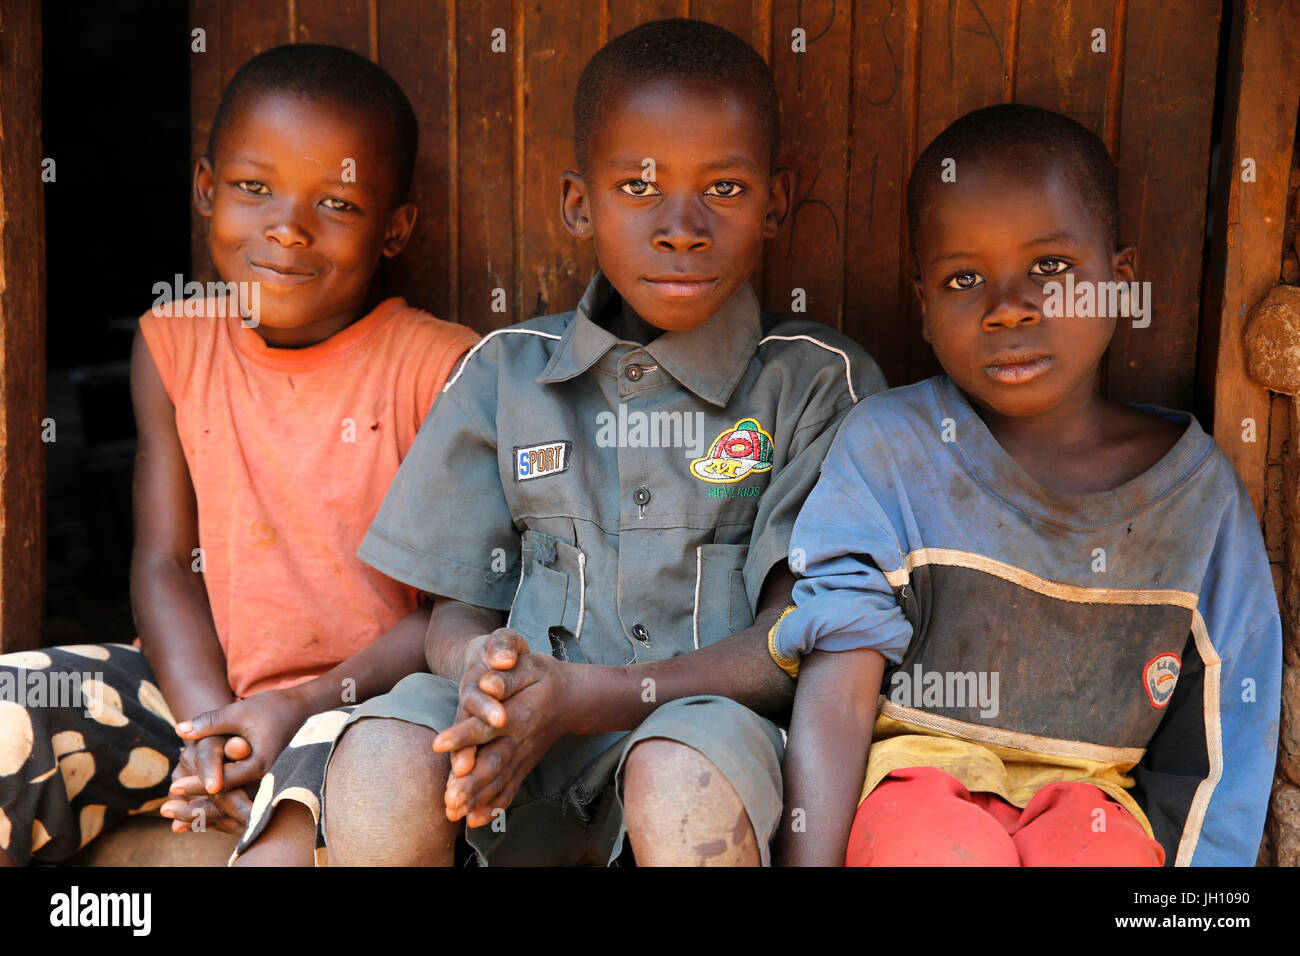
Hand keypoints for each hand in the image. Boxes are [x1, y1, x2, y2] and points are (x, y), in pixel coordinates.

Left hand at [166, 687, 314, 828]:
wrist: (303, 710)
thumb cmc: (272, 708)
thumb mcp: (240, 712)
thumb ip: (211, 722)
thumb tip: (180, 729)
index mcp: (261, 764)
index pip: (224, 781)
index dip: (196, 785)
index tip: (173, 787)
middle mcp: (267, 780)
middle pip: (227, 800)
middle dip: (197, 805)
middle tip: (167, 808)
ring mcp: (269, 785)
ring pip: (233, 805)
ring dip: (206, 810)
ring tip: (177, 818)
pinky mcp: (267, 785)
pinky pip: (241, 801)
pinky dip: (220, 806)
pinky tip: (198, 811)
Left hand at [434, 628, 573, 826]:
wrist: (571, 699)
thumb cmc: (542, 678)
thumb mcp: (529, 666)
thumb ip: (508, 675)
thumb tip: (487, 682)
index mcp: (517, 714)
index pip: (485, 726)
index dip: (463, 735)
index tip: (437, 744)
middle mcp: (519, 740)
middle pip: (492, 763)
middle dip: (470, 782)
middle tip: (450, 799)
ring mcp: (522, 758)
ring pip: (498, 782)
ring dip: (476, 799)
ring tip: (453, 812)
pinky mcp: (523, 767)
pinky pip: (509, 790)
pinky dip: (493, 806)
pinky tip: (474, 821)